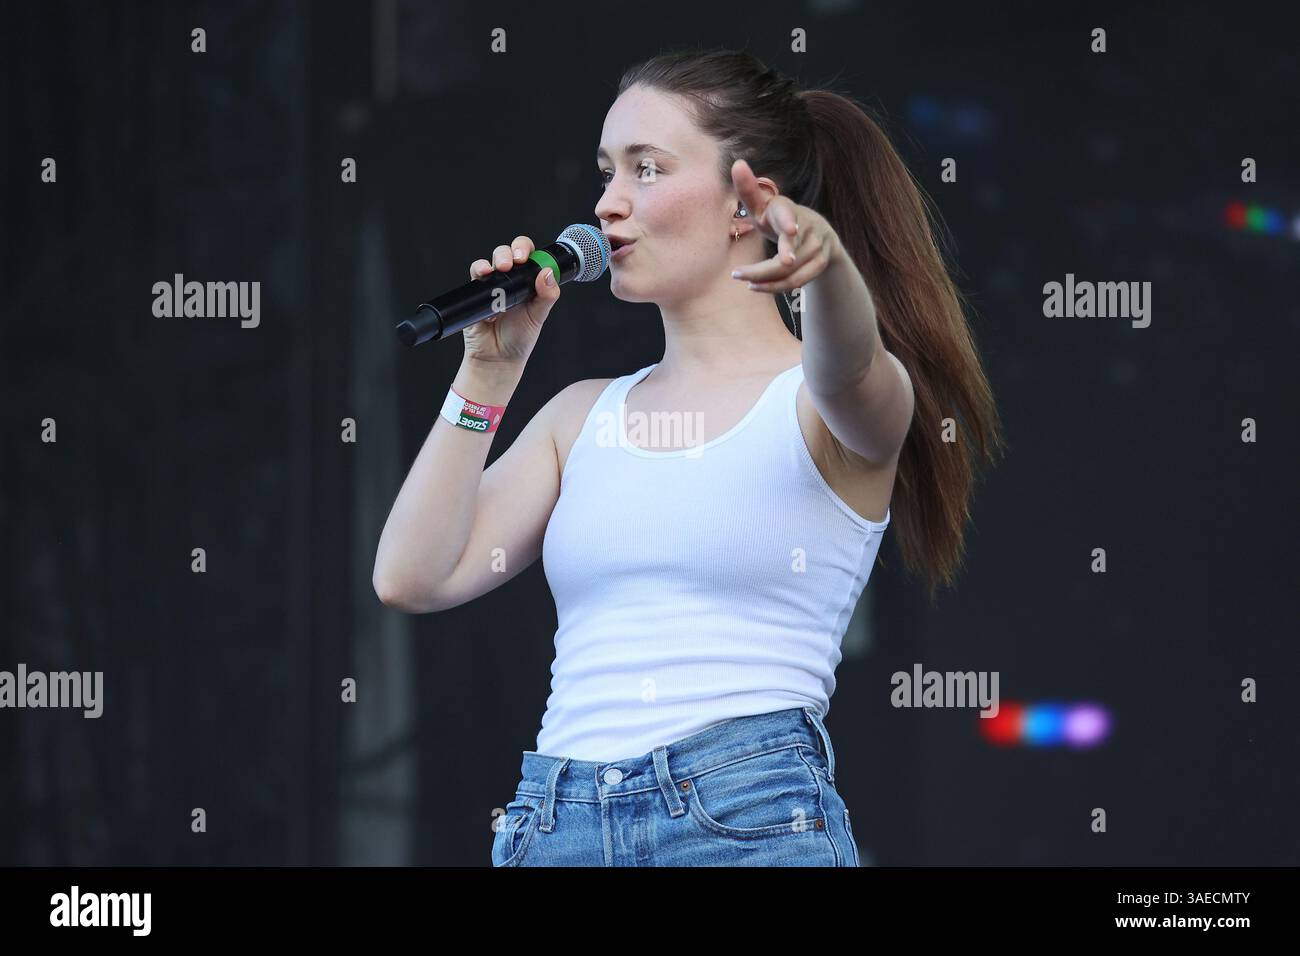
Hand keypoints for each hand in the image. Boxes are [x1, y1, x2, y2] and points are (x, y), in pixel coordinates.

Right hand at [464, 235, 560, 365]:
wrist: (497, 358)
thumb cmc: (519, 338)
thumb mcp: (538, 317)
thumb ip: (546, 296)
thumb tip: (548, 273)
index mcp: (528, 282)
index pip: (528, 256)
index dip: (527, 250)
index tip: (527, 257)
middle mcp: (510, 280)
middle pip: (507, 252)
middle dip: (510, 251)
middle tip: (515, 261)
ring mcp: (492, 285)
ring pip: (490, 260)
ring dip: (494, 259)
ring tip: (498, 269)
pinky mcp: (476, 292)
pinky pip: (475, 275)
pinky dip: (480, 273)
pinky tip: (487, 283)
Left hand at [728, 158, 841, 292]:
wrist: (819, 234)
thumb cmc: (778, 218)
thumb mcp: (764, 204)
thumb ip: (749, 189)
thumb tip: (737, 163)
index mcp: (788, 208)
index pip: (788, 213)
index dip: (789, 221)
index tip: (791, 231)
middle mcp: (807, 225)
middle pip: (787, 252)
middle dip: (766, 268)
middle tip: (738, 275)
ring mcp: (817, 246)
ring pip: (788, 271)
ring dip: (762, 279)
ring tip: (741, 279)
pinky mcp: (820, 264)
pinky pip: (796, 281)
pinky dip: (774, 287)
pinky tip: (756, 286)